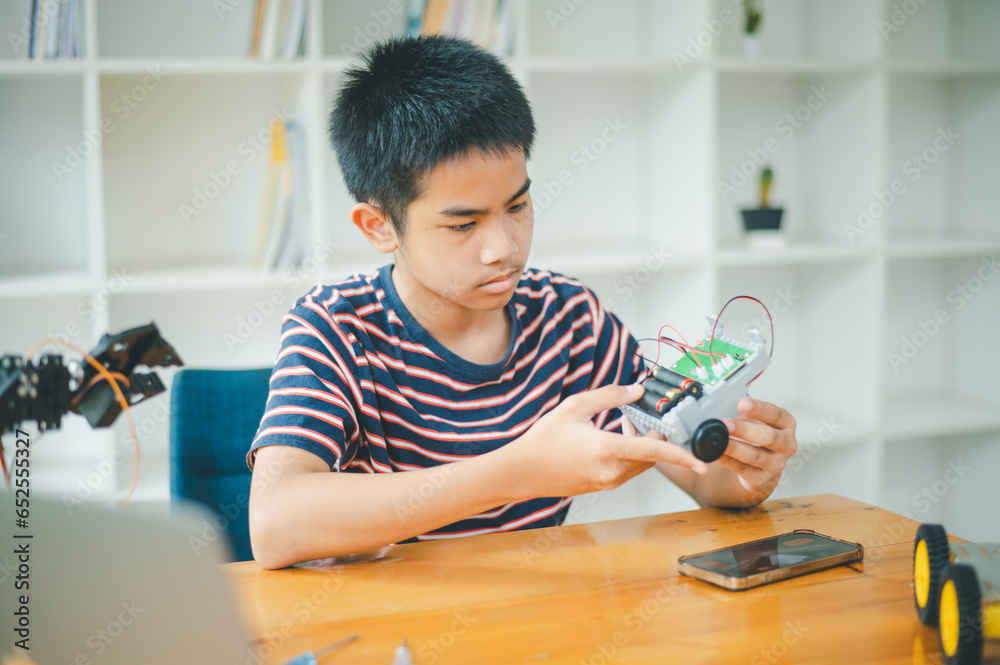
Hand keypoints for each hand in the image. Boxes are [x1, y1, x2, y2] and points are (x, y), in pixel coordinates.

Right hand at [497, 384, 706, 499]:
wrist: (522, 471)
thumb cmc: (543, 440)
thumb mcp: (575, 407)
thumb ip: (609, 396)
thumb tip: (637, 390)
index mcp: (607, 449)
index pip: (654, 451)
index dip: (681, 456)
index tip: (701, 462)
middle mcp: (611, 471)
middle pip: (650, 456)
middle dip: (654, 437)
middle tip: (639, 416)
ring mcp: (607, 482)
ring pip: (639, 464)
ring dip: (640, 445)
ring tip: (621, 424)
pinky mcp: (601, 487)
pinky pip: (626, 470)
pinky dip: (628, 455)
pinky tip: (611, 438)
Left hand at [719, 397, 796, 496]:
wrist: (762, 466)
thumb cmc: (758, 437)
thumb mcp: (757, 421)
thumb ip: (745, 414)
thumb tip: (723, 406)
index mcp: (786, 425)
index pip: (776, 415)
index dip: (759, 409)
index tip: (742, 403)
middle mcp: (786, 445)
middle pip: (768, 437)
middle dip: (745, 430)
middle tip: (726, 423)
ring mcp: (776, 464)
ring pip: (755, 455)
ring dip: (734, 447)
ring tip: (720, 439)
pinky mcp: (762, 479)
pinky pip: (742, 469)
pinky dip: (728, 460)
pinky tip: (716, 453)